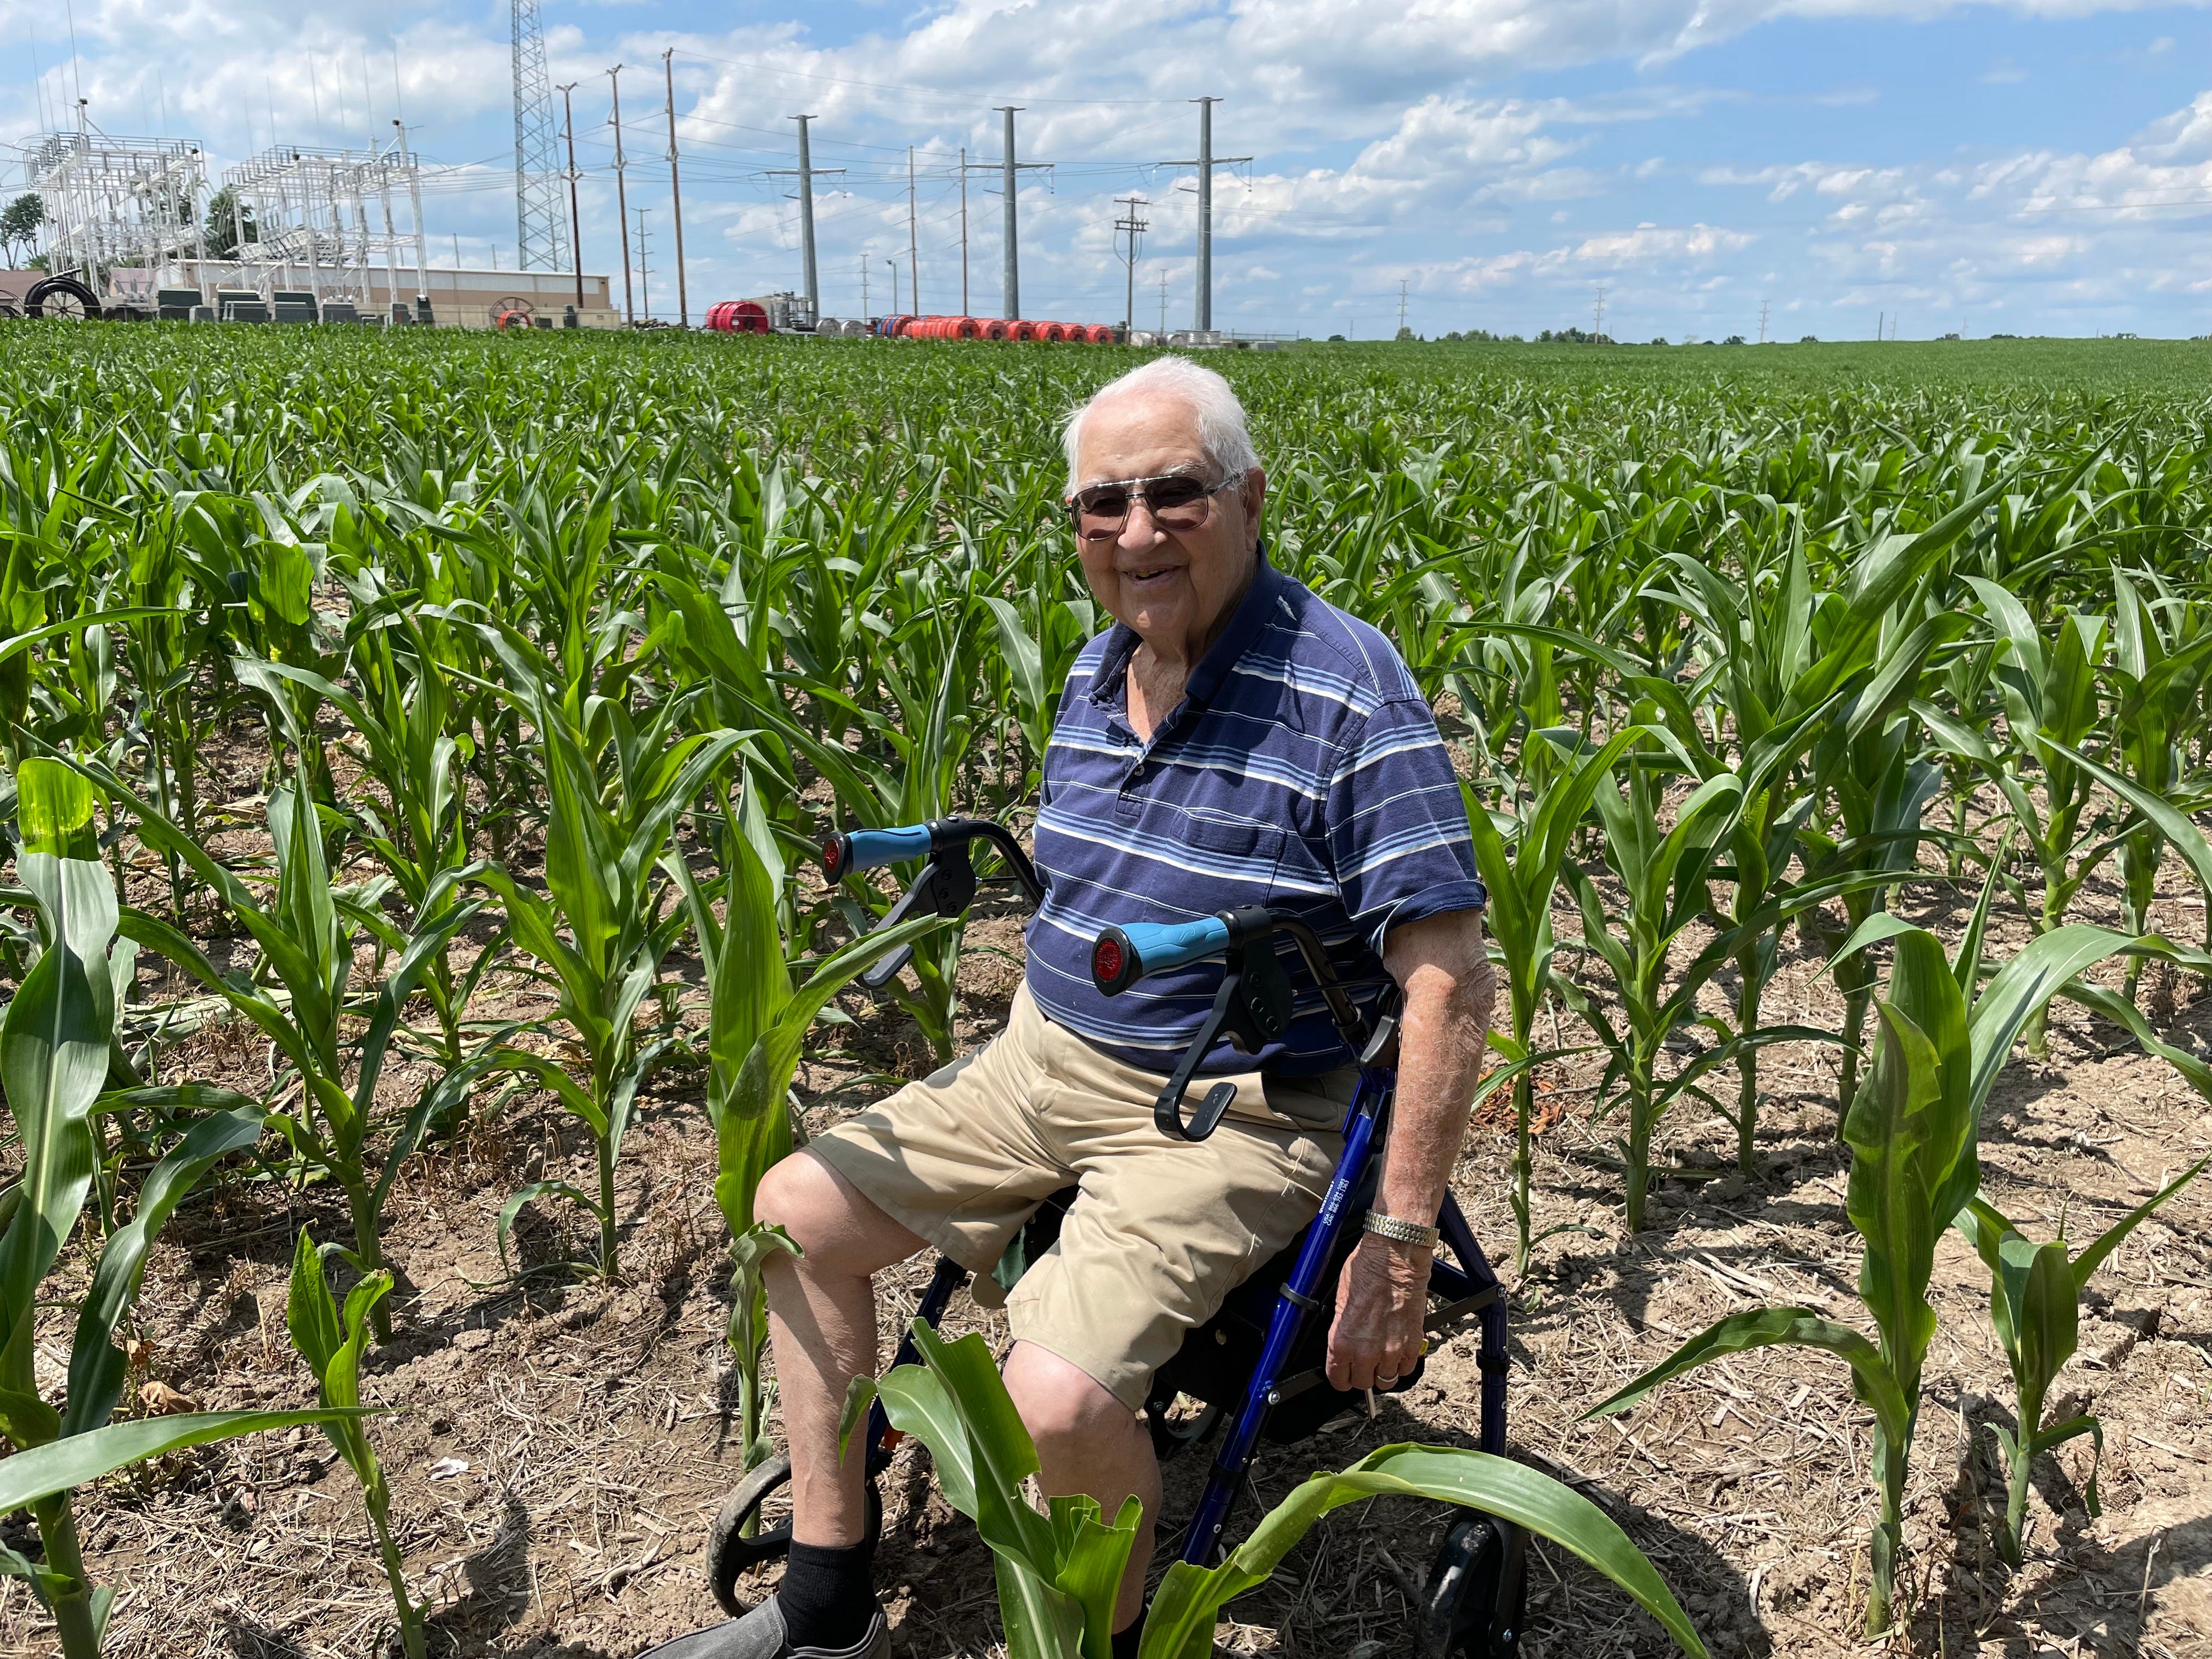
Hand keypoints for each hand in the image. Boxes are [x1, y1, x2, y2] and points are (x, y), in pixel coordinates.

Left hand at [1324, 1232, 1428, 1392]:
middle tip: (1365, 1362)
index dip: (1341, 1378)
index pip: (1338, 1379)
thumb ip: (1342, 1329)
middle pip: (1363, 1383)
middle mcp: (1365, 1351)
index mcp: (1341, 1341)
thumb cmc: (1366, 1271)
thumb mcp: (1339, 1301)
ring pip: (1386, 1380)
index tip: (1345, 1374)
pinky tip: (1398, 1349)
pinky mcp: (1412, 1344)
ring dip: (1384, 1370)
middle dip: (1363, 1375)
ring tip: (1383, 1355)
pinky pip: (1406, 1368)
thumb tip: (1344, 1343)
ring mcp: (1390, 1350)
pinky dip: (1403, 1362)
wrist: (1394, 1258)